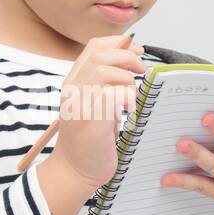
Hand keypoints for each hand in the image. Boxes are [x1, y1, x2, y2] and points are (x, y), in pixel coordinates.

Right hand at [50, 35, 146, 191]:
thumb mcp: (95, 104)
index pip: (94, 46)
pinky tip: (129, 110)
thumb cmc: (90, 140)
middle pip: (99, 53)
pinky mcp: (90, 121)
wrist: (74, 171)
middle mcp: (72, 89)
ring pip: (104, 70)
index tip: (137, 52)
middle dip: (127, 56)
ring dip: (126, 79)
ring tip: (132, 94)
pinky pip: (112, 94)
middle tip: (141, 70)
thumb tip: (131, 63)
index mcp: (73, 82)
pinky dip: (127, 97)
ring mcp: (79, 104)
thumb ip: (106, 84)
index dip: (119, 43)